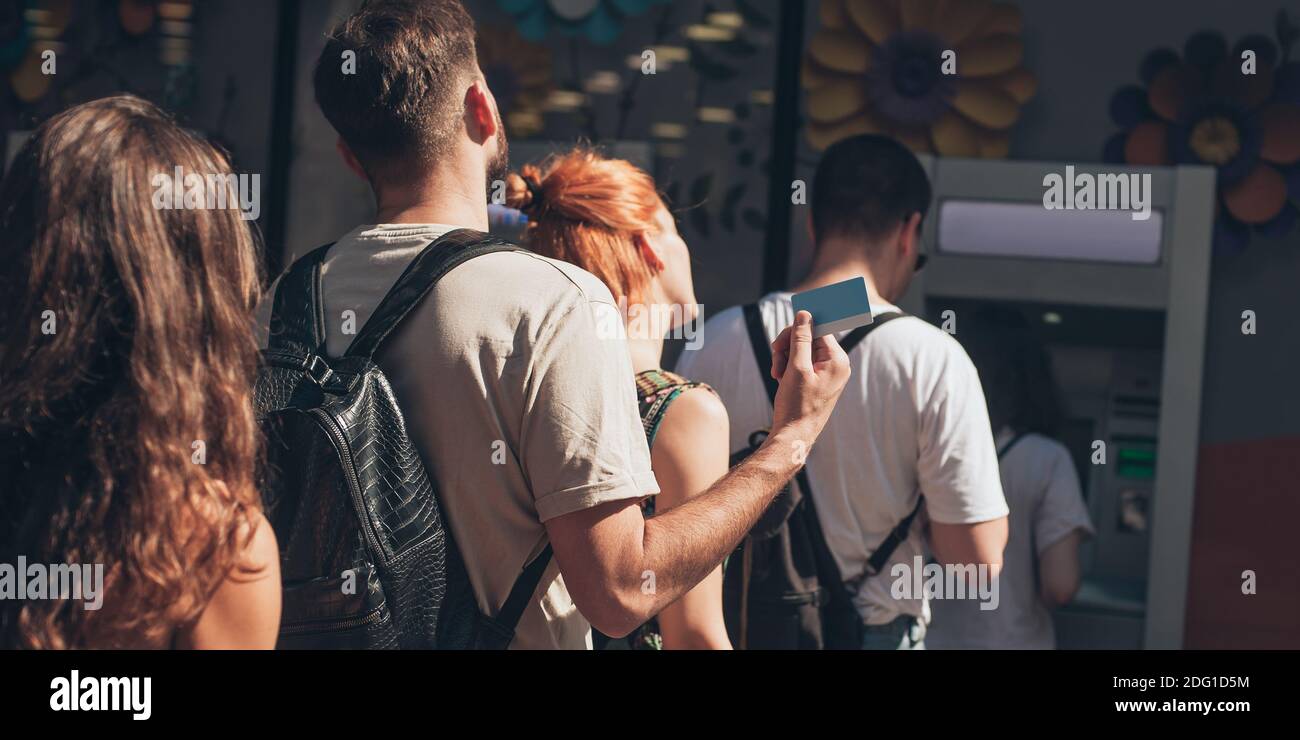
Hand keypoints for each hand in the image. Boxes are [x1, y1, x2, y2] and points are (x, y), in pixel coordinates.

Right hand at [767, 311, 850, 449]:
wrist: (794, 435)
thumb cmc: (796, 405)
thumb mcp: (796, 368)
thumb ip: (801, 338)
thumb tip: (806, 314)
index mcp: (837, 359)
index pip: (819, 328)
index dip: (799, 327)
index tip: (787, 327)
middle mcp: (836, 364)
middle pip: (809, 337)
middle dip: (788, 345)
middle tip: (774, 355)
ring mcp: (828, 373)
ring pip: (801, 349)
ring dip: (785, 357)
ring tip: (776, 373)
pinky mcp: (818, 380)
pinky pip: (801, 363)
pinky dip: (788, 367)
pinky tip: (780, 378)